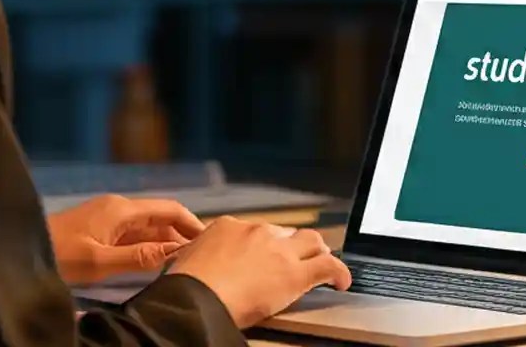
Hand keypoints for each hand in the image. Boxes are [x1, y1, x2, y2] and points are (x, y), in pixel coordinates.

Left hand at [47, 194, 204, 283]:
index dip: (191, 223)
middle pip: (160, 216)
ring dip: (165, 240)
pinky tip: (155, 260)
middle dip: (181, 232)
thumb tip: (175, 252)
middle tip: (200, 254)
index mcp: (122, 209)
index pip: (169, 209)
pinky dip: (148, 243)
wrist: (23, 248)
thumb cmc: (59, 255)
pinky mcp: (100, 227)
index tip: (209, 240)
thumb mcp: (99, 262)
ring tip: (183, 259)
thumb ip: (138, 257)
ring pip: (147, 225)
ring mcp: (108, 216)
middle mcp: (119, 207)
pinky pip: (133, 232)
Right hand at [165, 216, 351, 327]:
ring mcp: (279, 251)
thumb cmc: (185, 286)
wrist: (196, 299)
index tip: (263, 256)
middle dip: (292, 245)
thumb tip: (190, 262)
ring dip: (318, 251)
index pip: (255, 231)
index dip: (263, 245)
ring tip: (321, 263)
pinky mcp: (295, 273)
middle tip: (295, 258)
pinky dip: (339, 273)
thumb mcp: (184, 260)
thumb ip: (196, 256)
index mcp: (228, 227)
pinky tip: (341, 282)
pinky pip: (328, 266)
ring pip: (311, 242)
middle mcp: (257, 232)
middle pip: (285, 233)